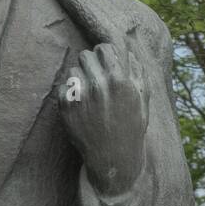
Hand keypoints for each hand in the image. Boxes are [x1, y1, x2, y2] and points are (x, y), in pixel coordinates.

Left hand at [59, 40, 148, 195]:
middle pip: (85, 56)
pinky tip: (79, 105)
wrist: (113, 157)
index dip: (104, 55)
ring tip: (88, 93)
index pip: (103, 48)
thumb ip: (137, 71)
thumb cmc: (131, 126)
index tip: (104, 64)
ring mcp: (80, 95)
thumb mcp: (142, 99)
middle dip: (90, 64)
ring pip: (72, 70)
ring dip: (79, 78)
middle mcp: (98, 85)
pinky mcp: (65, 106)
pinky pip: (62, 87)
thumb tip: (127, 49)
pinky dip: (69, 93)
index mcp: (119, 80)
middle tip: (95, 78)